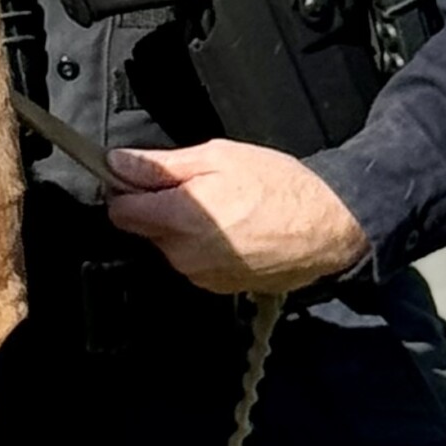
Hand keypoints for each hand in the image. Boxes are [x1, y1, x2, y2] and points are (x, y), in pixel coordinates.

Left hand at [105, 141, 368, 295]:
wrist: (329, 228)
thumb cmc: (280, 187)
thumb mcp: (220, 157)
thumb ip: (162, 165)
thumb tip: (116, 162)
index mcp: (180, 218)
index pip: (119, 212)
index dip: (125, 190)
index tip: (140, 178)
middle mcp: (183, 254)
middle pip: (143, 229)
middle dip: (158, 207)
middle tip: (196, 186)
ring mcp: (200, 275)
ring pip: (168, 246)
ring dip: (182, 228)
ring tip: (222, 208)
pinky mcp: (217, 287)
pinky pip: (192, 262)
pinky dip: (202, 247)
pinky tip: (232, 230)